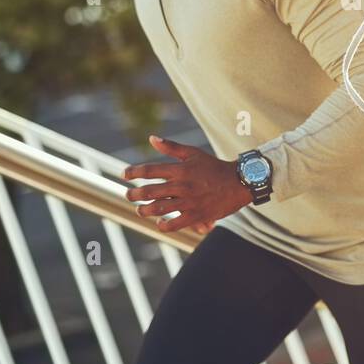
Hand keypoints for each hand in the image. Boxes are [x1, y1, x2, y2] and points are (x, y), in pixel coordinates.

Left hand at [123, 135, 252, 233]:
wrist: (239, 182)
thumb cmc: (214, 167)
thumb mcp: (193, 153)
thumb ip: (171, 147)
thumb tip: (151, 138)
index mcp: (181, 169)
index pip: (150, 170)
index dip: (134, 172)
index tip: (124, 174)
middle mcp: (183, 185)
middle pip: (149, 191)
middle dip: (134, 194)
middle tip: (128, 195)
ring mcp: (189, 201)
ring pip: (159, 209)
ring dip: (145, 210)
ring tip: (141, 210)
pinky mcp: (197, 215)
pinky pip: (175, 224)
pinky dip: (164, 225)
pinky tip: (159, 223)